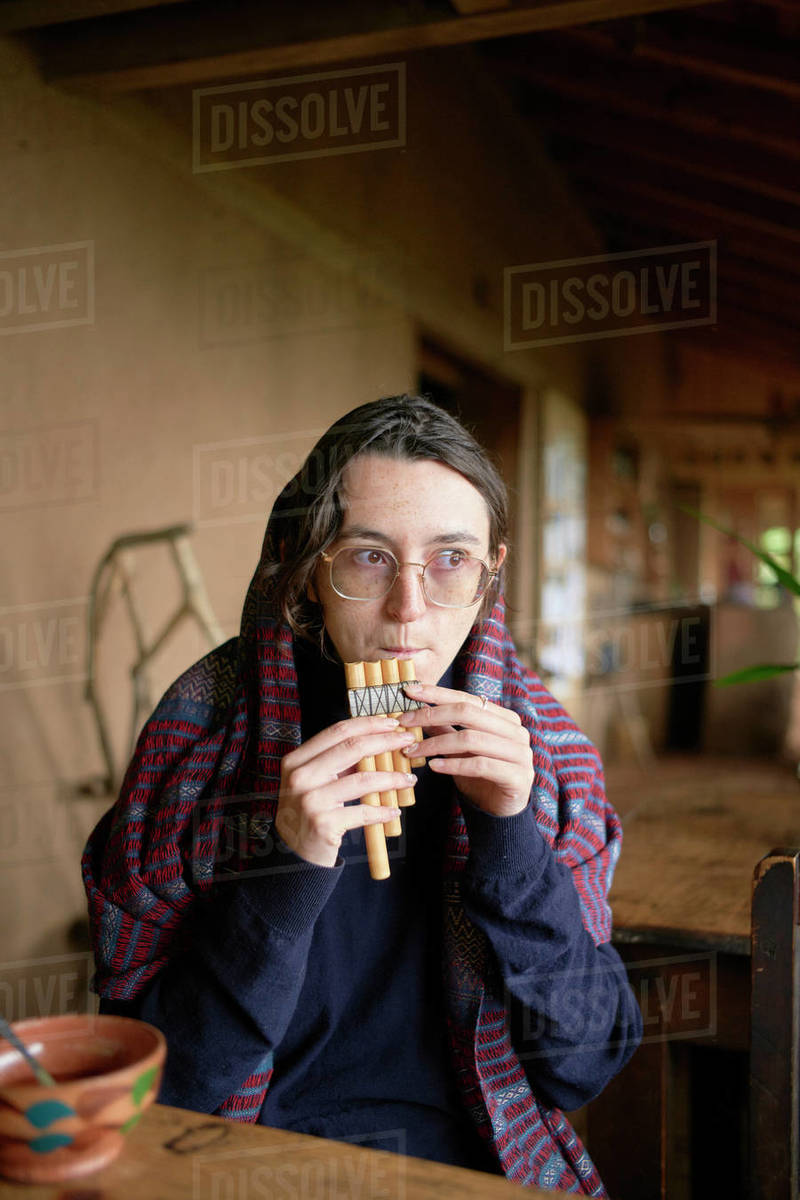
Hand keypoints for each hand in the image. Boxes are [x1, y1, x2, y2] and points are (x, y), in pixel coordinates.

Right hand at [276, 716, 418, 866]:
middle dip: (386, 741)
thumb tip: (378, 741)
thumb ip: (337, 762)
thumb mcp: (314, 781)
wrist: (293, 854)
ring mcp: (310, 801)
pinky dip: (383, 811)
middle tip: (407, 742)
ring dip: (392, 778)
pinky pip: (363, 812)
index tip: (392, 724)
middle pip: (352, 748)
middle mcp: (300, 777)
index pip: (337, 732)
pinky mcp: (323, 824)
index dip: (367, 724)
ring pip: (363, 780)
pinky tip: (394, 810)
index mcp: (297, 760)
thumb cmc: (309, 812)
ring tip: (409, 779)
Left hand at [398, 683, 533, 817]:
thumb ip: (444, 729)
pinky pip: (480, 765)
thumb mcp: (459, 750)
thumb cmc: (480, 778)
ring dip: (436, 744)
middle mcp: (516, 731)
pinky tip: (433, 767)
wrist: (501, 813)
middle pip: (468, 713)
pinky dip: (453, 764)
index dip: (437, 693)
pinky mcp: (518, 777)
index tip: (409, 690)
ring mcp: (521, 753)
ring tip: (412, 750)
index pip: (467, 698)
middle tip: (403, 722)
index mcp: (505, 718)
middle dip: (432, 715)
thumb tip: (416, 709)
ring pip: (471, 739)